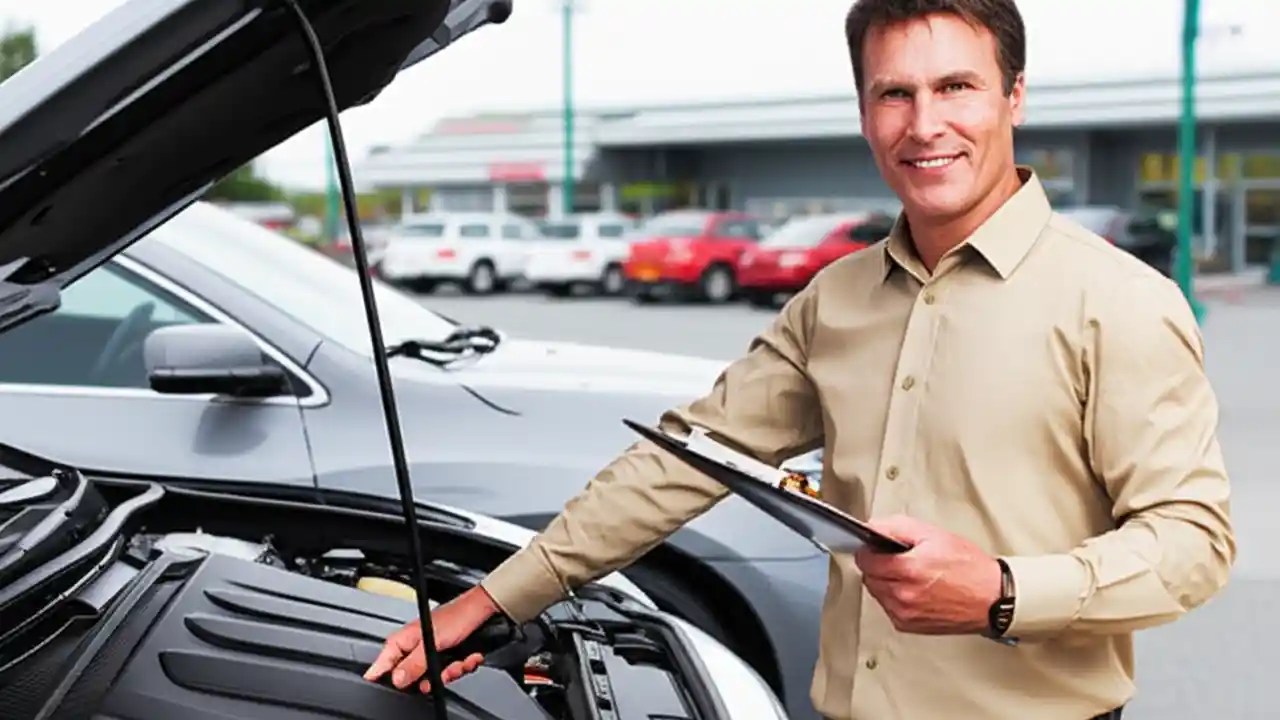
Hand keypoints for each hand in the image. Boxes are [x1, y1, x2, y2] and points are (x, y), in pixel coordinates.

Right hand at [363, 585, 499, 691]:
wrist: (482, 611)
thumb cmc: (457, 616)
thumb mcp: (433, 642)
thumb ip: (414, 663)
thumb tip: (397, 679)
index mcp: (404, 639)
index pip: (384, 662)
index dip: (387, 674)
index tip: (395, 680)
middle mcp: (416, 648)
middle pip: (413, 677)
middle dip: (433, 676)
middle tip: (443, 671)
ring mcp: (432, 653)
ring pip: (434, 677)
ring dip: (452, 672)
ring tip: (460, 662)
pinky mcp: (446, 657)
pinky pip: (449, 673)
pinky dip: (461, 667)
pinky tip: (467, 658)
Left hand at [854, 514, 1001, 634]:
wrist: (992, 599)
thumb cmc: (969, 568)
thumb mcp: (933, 534)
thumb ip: (897, 527)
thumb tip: (873, 527)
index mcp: (908, 570)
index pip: (865, 560)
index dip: (870, 550)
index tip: (878, 548)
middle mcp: (903, 595)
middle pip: (869, 577)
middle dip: (879, 566)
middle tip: (899, 560)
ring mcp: (905, 613)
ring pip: (877, 593)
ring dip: (886, 582)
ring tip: (910, 575)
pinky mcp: (909, 626)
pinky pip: (888, 608)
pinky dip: (895, 598)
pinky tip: (914, 590)